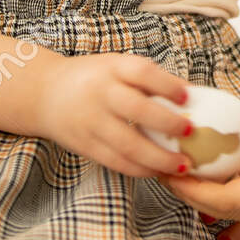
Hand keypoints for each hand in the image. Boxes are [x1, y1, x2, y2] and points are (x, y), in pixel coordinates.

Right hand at [33, 53, 195, 177]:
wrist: (45, 94)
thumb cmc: (94, 79)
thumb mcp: (117, 67)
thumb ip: (149, 79)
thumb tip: (194, 97)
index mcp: (112, 68)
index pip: (142, 72)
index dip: (167, 85)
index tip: (188, 97)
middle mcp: (100, 93)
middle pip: (137, 110)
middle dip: (168, 124)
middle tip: (191, 133)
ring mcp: (91, 122)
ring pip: (128, 145)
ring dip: (159, 158)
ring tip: (183, 166)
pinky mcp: (86, 146)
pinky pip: (116, 162)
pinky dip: (140, 170)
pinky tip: (159, 171)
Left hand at [160, 97, 239, 225]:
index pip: (220, 199)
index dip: (188, 189)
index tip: (162, 173)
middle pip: (220, 207)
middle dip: (189, 191)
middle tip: (159, 168)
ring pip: (235, 203)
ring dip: (208, 189)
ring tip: (184, 166)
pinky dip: (230, 184)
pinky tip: (222, 164)